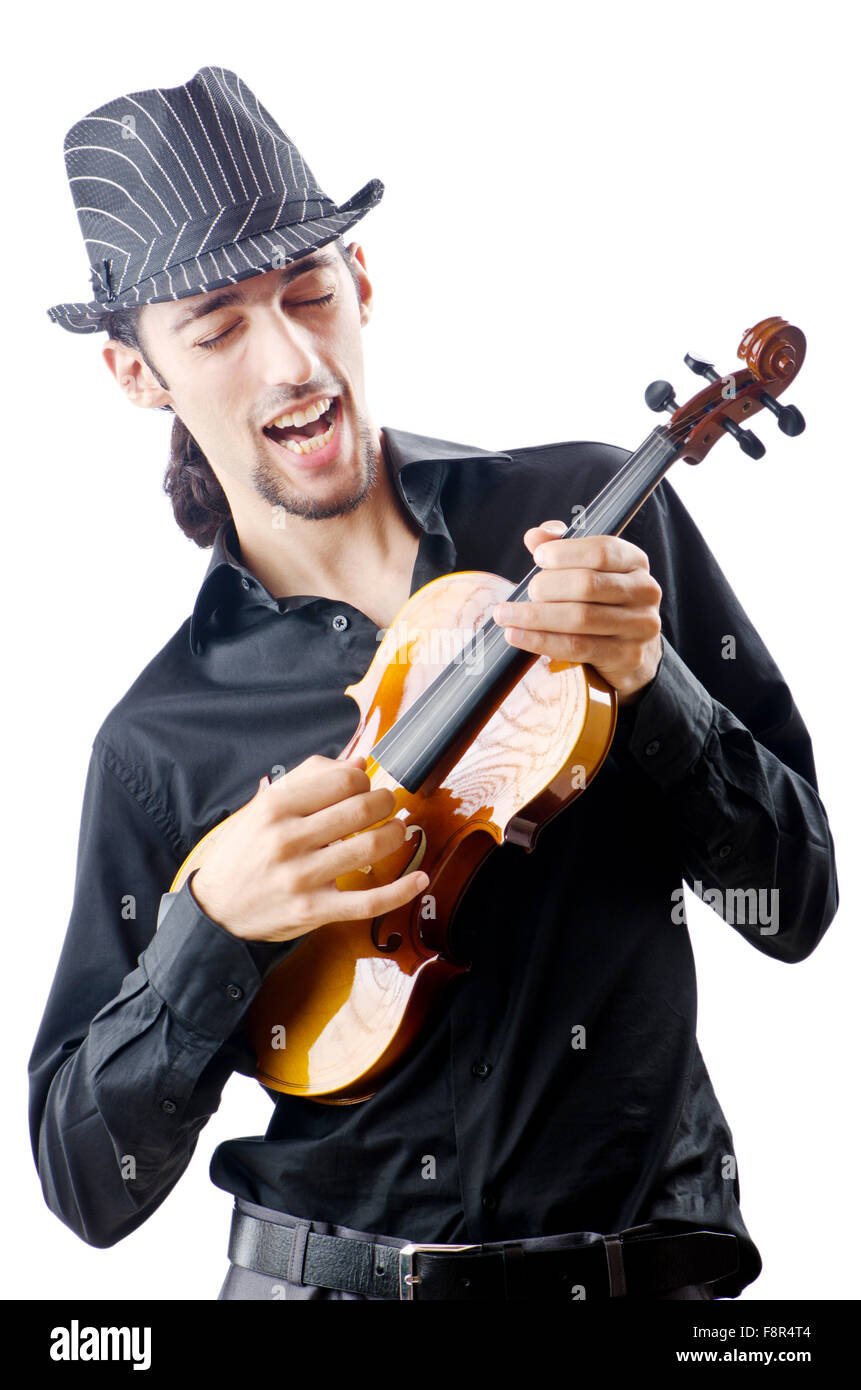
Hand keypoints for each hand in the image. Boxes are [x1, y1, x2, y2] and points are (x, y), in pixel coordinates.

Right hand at [189, 753, 427, 941]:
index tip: (365, 786)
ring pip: (370, 848)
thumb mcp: (265, 806)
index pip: (344, 780)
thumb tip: (358, 761)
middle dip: (387, 802)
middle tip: (389, 805)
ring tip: (397, 831)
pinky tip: (418, 878)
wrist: (216, 908)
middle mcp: (289, 839)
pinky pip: (368, 901)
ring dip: (395, 835)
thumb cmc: (244, 851)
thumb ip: (310, 779)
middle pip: (362, 809)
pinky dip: (400, 890)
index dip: (365, 780)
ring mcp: (302, 876)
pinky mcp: (314, 910)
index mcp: (277, 806)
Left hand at [492, 520, 662, 705]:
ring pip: (581, 618)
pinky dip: (541, 641)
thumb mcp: (588, 570)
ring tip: (507, 615)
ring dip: (536, 616)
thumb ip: (563, 549)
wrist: (635, 651)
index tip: (538, 557)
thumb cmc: (603, 603)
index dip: (566, 552)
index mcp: (635, 561)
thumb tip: (535, 535)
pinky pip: (577, 647)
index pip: (602, 550)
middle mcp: (645, 591)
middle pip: (588, 584)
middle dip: (548, 587)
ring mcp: (639, 625)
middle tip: (526, 591)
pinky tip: (516, 635)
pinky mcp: (627, 656)